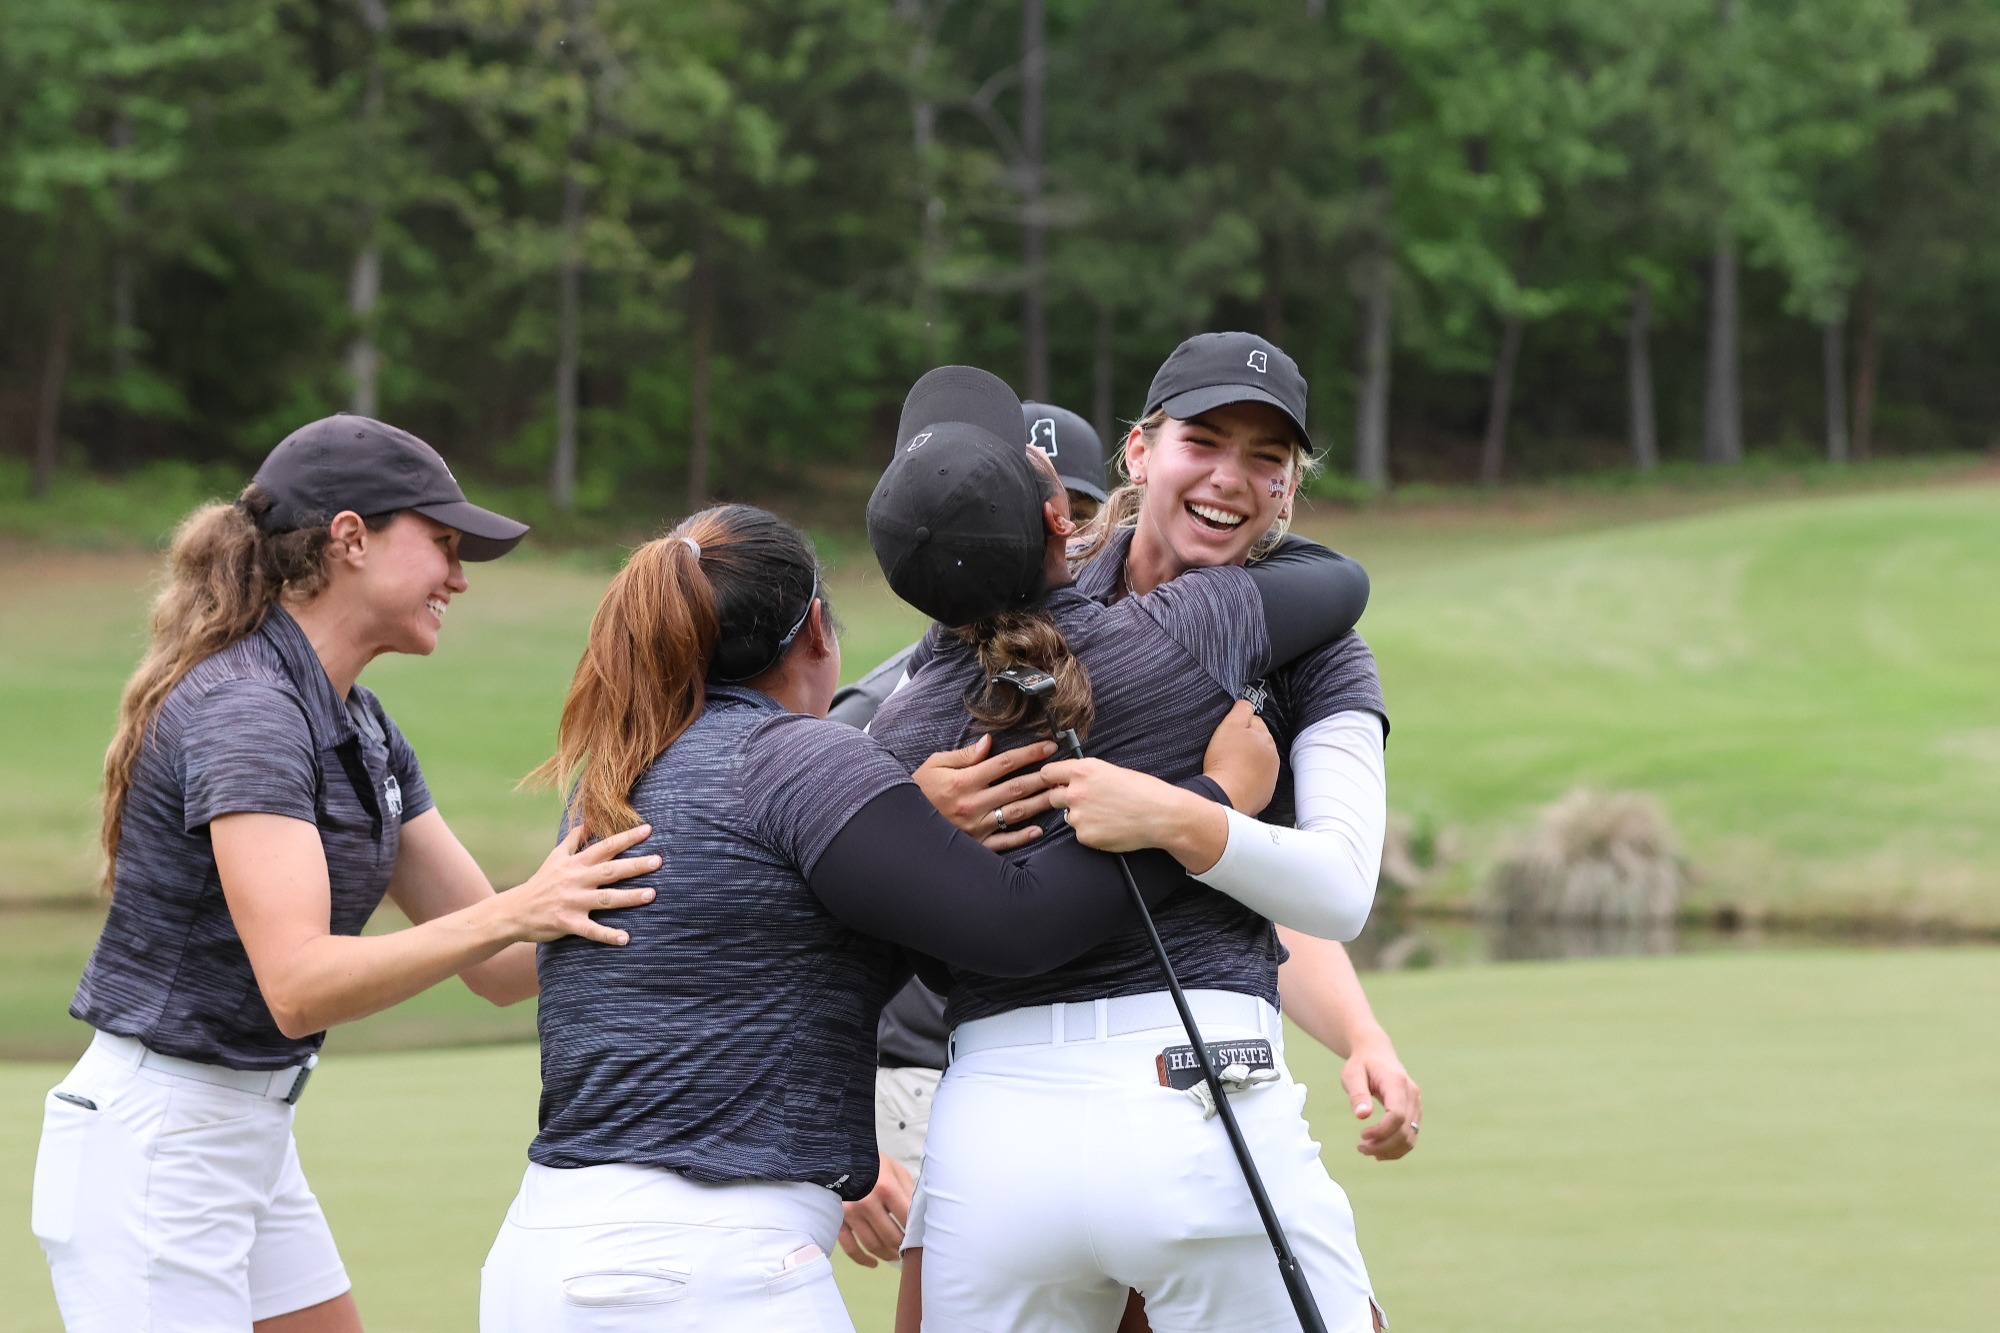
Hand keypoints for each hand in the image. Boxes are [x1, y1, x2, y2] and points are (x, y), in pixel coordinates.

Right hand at [493, 824, 658, 945]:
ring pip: (605, 899)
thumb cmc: (540, 883)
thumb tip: (586, 822)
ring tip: (651, 895)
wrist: (514, 911)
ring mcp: (572, 902)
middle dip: (635, 865)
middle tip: (658, 860)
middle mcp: (575, 880)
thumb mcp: (554, 857)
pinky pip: (591, 930)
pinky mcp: (567, 923)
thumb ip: (572, 840)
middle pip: (610, 871)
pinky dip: (608, 935)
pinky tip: (625, 938)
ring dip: (629, 897)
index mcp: (575, 864)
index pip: (604, 847)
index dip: (626, 838)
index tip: (648, 830)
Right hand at [838, 1152, 912, 1266]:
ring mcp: (850, 1213)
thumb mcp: (895, 1170)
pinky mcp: (837, 1220)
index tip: (921, 1238)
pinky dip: (863, 1260)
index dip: (916, 1232)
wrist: (840, 1156)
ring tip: (895, 1256)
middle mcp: (867, 1202)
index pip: (907, 1219)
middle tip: (909, 1250)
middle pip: (890, 1236)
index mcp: (886, 1187)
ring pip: (872, 1245)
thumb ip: (909, 1192)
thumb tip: (921, 1218)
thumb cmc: (872, 1163)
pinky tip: (874, 1263)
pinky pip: (850, 1248)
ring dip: (887, 1255)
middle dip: (902, 1247)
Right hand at [913, 733, 1059, 852]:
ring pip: (1016, 813)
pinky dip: (1022, 837)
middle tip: (1063, 771)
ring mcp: (976, 826)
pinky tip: (1039, 830)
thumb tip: (988, 743)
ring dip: (1040, 804)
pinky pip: (1004, 842)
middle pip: (1016, 787)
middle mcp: (973, 803)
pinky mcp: (975, 844)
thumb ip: (963, 755)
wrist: (902, 824)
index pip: (1004, 763)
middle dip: (1043, 777)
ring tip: (1059, 796)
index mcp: (964, 781)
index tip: (1049, 747)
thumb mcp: (935, 764)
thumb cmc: (919, 789)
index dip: (1029, 754)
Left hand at [1041, 758, 1200, 856]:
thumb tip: (1071, 780)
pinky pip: (1080, 833)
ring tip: (1107, 815)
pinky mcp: (1084, 836)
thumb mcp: (1112, 771)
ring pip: (1069, 816)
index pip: (1047, 773)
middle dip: (1065, 799)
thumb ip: (1087, 775)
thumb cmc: (1143, 791)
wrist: (1161, 815)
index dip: (1052, 779)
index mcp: (1082, 770)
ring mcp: (1078, 816)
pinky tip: (1111, 827)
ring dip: (1081, 816)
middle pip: (1052, 796)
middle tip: (1088, 802)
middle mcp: (1075, 792)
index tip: (1056, 783)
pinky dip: (1092, 831)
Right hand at [1202, 700, 1278, 815]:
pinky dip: (1249, 779)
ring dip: (1249, 761)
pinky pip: (1257, 781)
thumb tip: (1247, 703)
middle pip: (1259, 742)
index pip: (1254, 722)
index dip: (1239, 725)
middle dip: (1246, 743)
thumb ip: (1241, 710)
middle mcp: (1273, 756)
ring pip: (1259, 762)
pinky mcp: (1265, 793)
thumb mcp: (1230, 726)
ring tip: (1231, 766)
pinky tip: (1236, 779)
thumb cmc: (1225, 760)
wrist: (1225, 794)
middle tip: (1227, 750)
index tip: (1228, 734)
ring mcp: (1271, 776)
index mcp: (1266, 738)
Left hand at [1341, 1033, 1422, 1160]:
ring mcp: (1416, 1104)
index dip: (1381, 1131)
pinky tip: (1379, 1151)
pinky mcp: (1415, 1112)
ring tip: (1366, 1150)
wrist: (1376, 1053)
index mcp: (1397, 1083)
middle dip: (1383, 1145)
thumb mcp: (1352, 1074)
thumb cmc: (1362, 1064)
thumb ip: (1358, 1094)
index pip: (1397, 1115)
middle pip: (1405, 1130)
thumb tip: (1362, 1116)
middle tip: (1360, 1148)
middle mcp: (1412, 1094)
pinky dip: (1397, 1148)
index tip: (1362, 1135)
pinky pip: (1411, 1135)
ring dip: (1390, 1150)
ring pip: (1410, 1137)